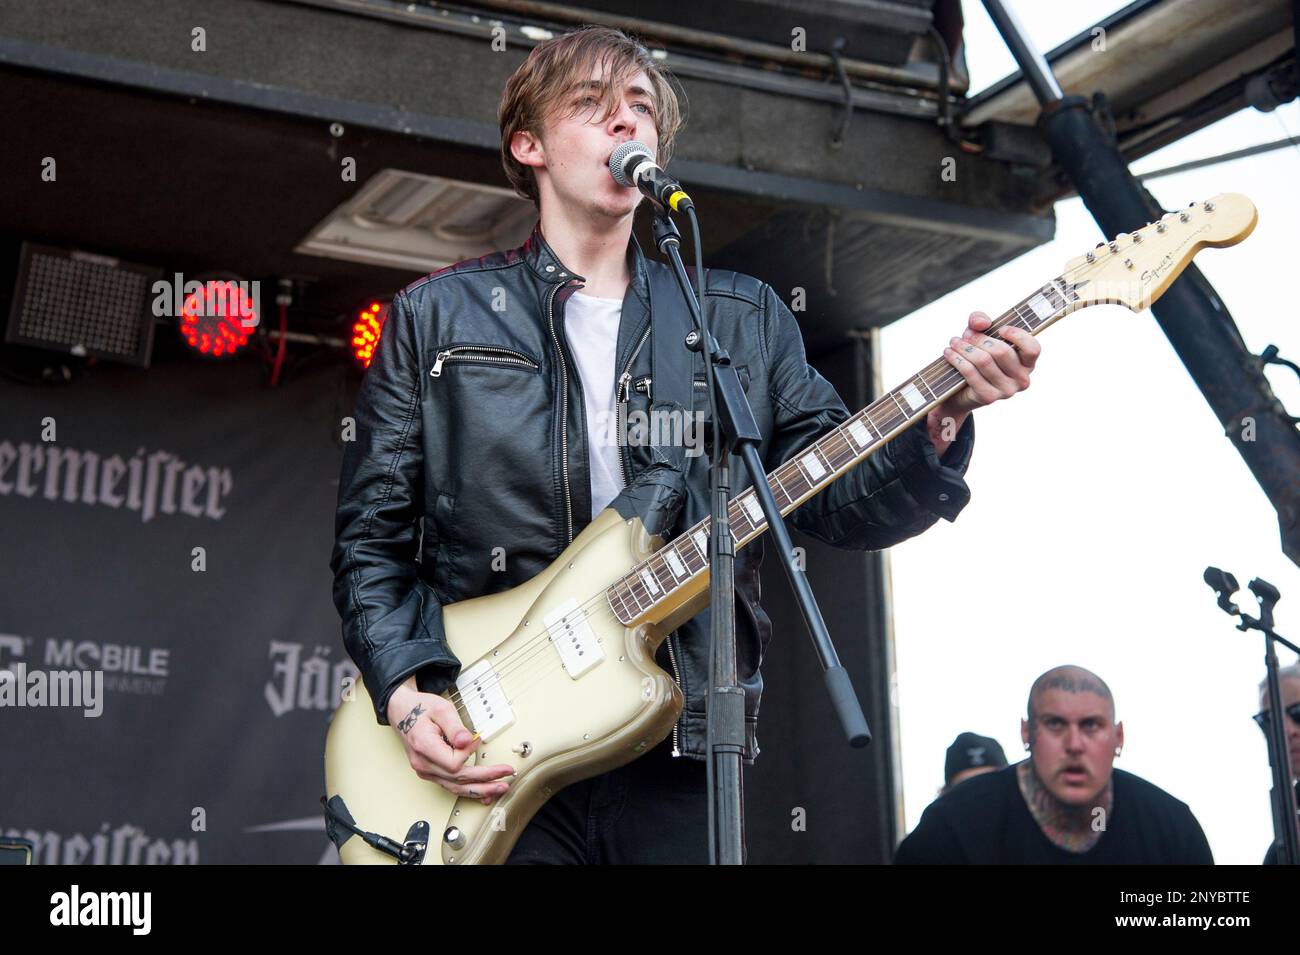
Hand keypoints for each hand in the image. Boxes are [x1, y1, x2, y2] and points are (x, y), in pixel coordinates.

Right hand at [386, 677, 514, 805]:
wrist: (402, 711)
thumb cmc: (420, 708)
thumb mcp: (440, 709)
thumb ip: (455, 727)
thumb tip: (467, 741)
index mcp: (424, 747)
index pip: (453, 763)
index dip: (469, 753)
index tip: (476, 739)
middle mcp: (424, 764)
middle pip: (458, 779)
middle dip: (485, 779)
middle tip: (505, 776)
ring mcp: (426, 770)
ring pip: (456, 787)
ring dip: (480, 790)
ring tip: (499, 788)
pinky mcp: (431, 772)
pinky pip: (451, 785)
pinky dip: (469, 790)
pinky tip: (483, 794)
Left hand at [930, 311, 1039, 454]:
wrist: (962, 392)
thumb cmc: (977, 358)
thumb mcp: (980, 335)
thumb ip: (980, 321)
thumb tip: (980, 323)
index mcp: (1027, 364)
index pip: (1032, 348)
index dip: (1017, 335)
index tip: (1000, 329)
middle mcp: (1022, 379)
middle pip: (1002, 351)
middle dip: (979, 338)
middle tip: (965, 334)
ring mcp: (1006, 391)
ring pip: (984, 361)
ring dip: (964, 348)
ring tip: (954, 342)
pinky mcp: (989, 397)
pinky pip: (971, 372)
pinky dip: (957, 359)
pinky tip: (949, 353)